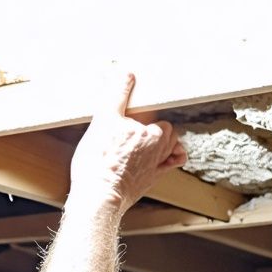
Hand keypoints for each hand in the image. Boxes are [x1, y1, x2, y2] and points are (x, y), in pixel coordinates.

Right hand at [70, 73, 185, 213]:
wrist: (98, 197)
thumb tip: (127, 74)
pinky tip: (168, 152)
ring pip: (170, 144)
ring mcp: (157, 164)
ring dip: (164, 139)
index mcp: (150, 131)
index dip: (143, 112)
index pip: (155, 113)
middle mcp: (158, 147)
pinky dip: (173, 155)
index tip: (131, 114)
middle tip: (134, 125)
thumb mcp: (102, 121)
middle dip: (153, 125)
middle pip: (164, 128)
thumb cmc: (98, 164)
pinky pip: (173, 163)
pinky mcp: (152, 178)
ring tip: (147, 136)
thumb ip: (116, 95)